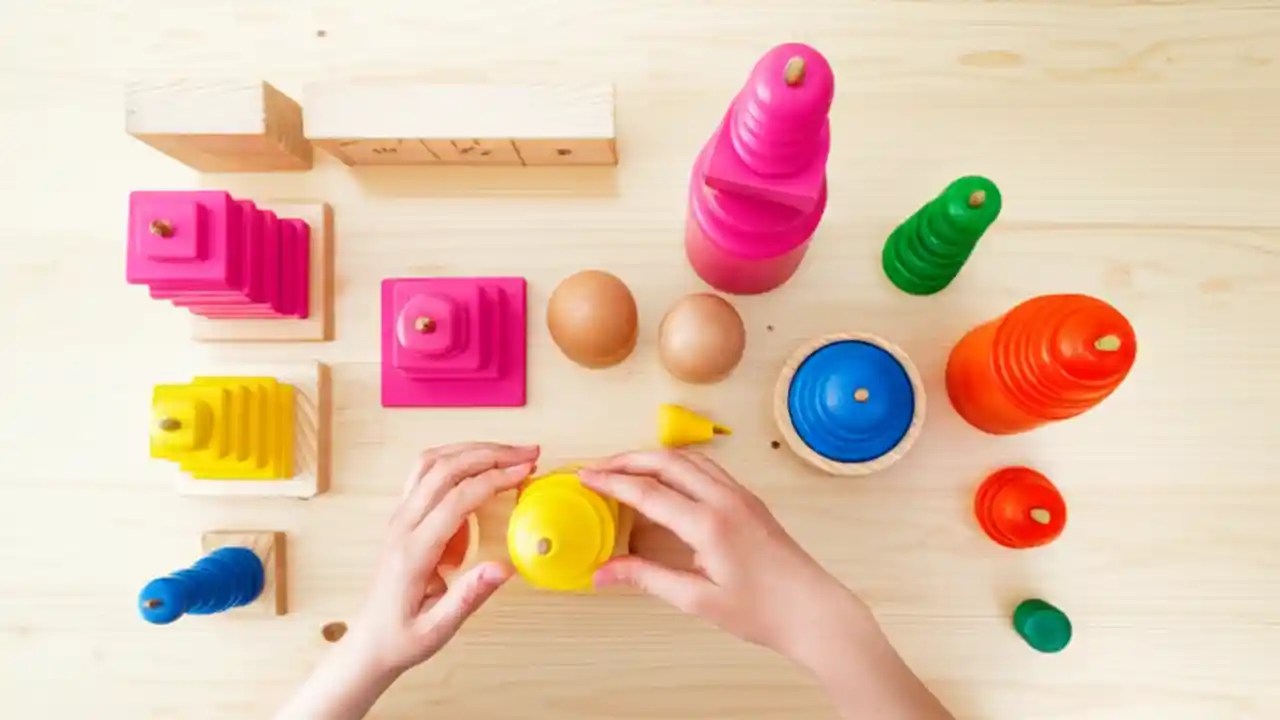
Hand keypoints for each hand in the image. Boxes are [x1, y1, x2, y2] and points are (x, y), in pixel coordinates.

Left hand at [347, 442, 538, 674]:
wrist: (369, 642)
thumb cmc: (403, 637)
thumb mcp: (438, 629)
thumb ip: (469, 597)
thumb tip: (504, 568)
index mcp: (413, 552)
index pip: (456, 499)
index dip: (494, 479)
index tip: (525, 471)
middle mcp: (402, 526)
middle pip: (444, 468)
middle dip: (490, 453)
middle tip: (527, 453)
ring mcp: (400, 517)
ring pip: (432, 462)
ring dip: (472, 450)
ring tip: (508, 453)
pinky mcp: (403, 517)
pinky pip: (426, 474)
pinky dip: (456, 461)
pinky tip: (481, 470)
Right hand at [579, 450, 863, 669]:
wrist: (814, 610)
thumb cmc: (763, 612)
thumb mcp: (697, 600)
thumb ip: (647, 578)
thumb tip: (602, 573)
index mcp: (708, 524)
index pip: (647, 491)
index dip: (611, 482)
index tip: (584, 478)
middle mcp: (724, 499)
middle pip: (665, 462)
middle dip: (626, 460)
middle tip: (596, 468)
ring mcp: (740, 495)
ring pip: (687, 460)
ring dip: (651, 458)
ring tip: (623, 469)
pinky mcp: (749, 500)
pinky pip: (706, 469)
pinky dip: (676, 465)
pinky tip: (664, 478)